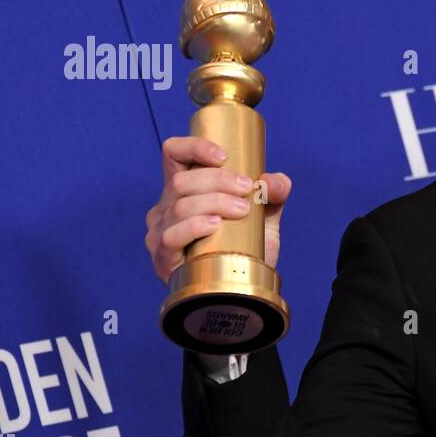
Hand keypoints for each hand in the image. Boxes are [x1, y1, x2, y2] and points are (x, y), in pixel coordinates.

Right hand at [144, 135, 292, 284]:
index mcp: (184, 189)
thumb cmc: (245, 249)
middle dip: (219, 181)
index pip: (174, 154)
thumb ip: (273, 195)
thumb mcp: (264, 217)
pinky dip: (194, 227)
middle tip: (247, 190)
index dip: (194, 147)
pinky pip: (171, 236)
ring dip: (214, 203)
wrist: (243, 289)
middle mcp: (166, 207)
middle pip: (181, 181)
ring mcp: (161, 232)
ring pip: (179, 206)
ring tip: (242, 210)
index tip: (224, 156)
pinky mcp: (163, 258)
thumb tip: (275, 180)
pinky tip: (214, 225)